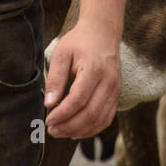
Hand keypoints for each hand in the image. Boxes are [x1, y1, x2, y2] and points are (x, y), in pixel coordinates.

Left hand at [42, 19, 120, 139]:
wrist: (103, 33)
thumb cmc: (79, 42)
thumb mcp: (61, 54)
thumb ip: (55, 79)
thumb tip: (49, 104)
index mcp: (94, 69)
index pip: (78, 100)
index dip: (62, 114)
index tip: (48, 119)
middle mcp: (108, 81)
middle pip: (90, 113)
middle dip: (69, 126)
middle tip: (52, 130)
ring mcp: (115, 89)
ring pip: (100, 119)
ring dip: (80, 131)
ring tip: (61, 132)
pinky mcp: (117, 95)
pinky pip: (107, 118)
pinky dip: (92, 129)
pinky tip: (76, 131)